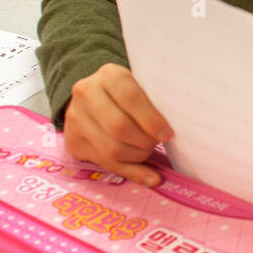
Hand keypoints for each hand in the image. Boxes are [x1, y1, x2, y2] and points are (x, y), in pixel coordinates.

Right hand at [61, 63, 172, 185]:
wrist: (90, 96)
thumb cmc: (127, 92)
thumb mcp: (139, 84)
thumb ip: (154, 98)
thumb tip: (179, 125)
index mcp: (108, 75)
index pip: (130, 98)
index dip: (152, 120)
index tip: (168, 133)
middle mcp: (86, 94)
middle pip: (119, 127)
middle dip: (145, 141)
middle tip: (158, 143)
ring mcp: (76, 119)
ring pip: (112, 149)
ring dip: (139, 156)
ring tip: (149, 150)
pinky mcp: (73, 142)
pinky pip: (106, 164)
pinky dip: (132, 173)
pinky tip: (151, 177)